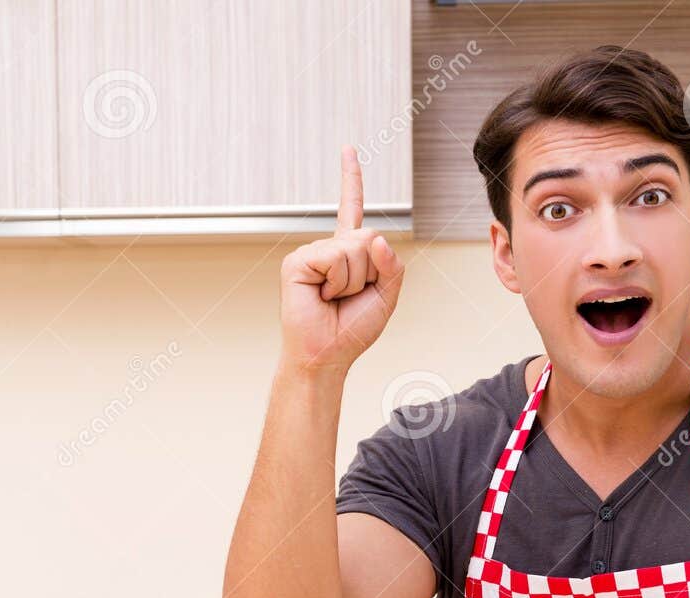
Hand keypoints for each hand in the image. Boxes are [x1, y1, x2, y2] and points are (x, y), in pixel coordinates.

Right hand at [278, 146, 404, 377]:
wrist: (326, 355)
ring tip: (334, 299)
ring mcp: (310, 254)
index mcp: (346, 253)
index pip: (351, 209)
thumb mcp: (387, 296)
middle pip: (369, 238)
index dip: (351, 179)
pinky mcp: (297, 262)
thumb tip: (373, 237)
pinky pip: (335, 258)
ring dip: (353, 281)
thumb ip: (391, 264)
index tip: (348, 150)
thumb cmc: (352, 330)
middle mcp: (327, 249)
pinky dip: (338, 282)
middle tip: (347, 297)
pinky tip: (322, 295)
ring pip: (355, 248)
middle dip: (370, 272)